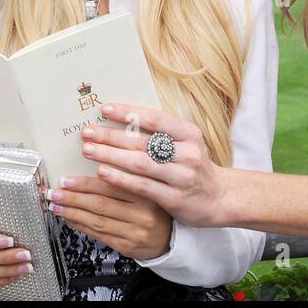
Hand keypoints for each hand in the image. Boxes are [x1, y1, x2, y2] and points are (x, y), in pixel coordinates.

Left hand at [46, 175, 171, 261]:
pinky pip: (100, 235)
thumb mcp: (148, 187)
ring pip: (97, 221)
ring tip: (56, 205)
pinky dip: (81, 226)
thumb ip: (126, 178)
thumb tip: (92, 168)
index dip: (86, 183)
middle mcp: (141, 214)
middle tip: (55, 192)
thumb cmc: (155, 208)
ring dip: (73, 212)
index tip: (67, 179)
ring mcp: (134, 232)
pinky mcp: (127, 247)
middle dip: (73, 198)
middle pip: (101, 204)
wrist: (171, 239)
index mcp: (147, 194)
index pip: (111, 187)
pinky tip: (70, 218)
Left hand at [78, 103, 227, 227]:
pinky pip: (142, 186)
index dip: (129, 113)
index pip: (155, 119)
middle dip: (111, 135)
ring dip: (111, 155)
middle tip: (87, 131)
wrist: (220, 198)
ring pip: (140, 163)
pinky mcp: (175, 198)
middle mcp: (188, 153)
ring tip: (89, 150)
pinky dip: (120, 178)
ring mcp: (182, 177)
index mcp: (190, 133)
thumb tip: (123, 119)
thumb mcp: (186, 143)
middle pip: (143, 141)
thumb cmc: (195, 166)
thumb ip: (161, 133)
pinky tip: (102, 172)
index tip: (105, 109)